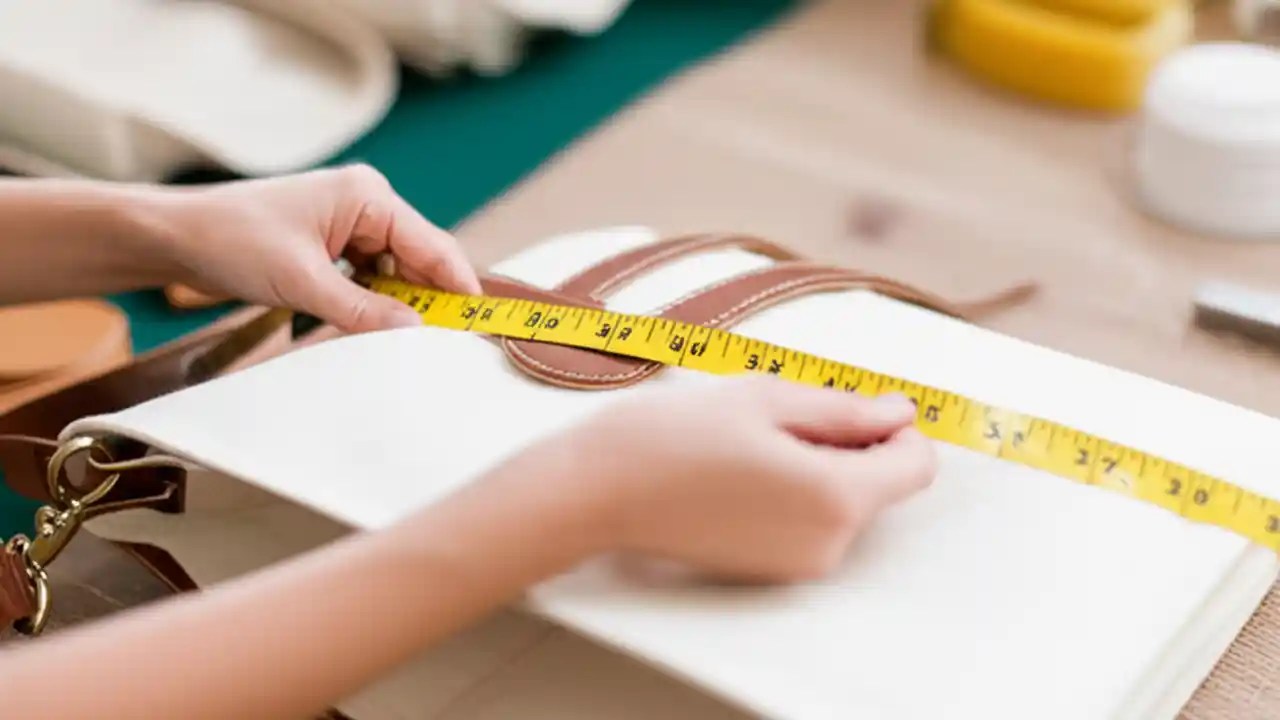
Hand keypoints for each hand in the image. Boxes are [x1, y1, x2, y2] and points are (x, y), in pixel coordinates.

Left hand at [156, 164, 480, 332]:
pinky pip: (371, 280)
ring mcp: (350, 226)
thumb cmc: (232, 240)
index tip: (481, 324)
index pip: (432, 245)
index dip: (459, 286)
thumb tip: (416, 331)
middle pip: (419, 260)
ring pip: (396, 274)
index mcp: (367, 196)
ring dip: (401, 306)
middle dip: (431, 301)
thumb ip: (362, 309)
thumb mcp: (301, 281)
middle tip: (448, 346)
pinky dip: (376, 304)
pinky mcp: (333, 247)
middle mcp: (366, 205)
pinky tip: (377, 329)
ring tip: (413, 344)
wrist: (175, 237)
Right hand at [571, 376, 936, 582]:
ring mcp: (799, 565)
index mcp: (834, 497)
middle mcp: (827, 544)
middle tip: (785, 416)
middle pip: (881, 486)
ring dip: (821, 467)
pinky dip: (796, 494)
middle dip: (853, 444)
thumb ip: (844, 409)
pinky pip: (813, 525)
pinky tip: (741, 473)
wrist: (599, 492)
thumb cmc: (672, 438)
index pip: (916, 466)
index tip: (858, 404)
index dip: (899, 428)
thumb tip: (898, 412)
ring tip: (753, 444)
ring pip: (846, 504)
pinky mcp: (771, 572)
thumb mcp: (765, 399)